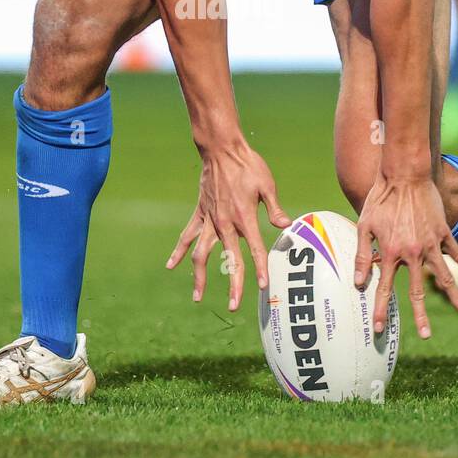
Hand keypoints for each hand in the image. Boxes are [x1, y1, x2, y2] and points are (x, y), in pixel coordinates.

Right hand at [167, 142, 290, 311]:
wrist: (221, 150)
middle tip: (234, 307)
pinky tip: (171, 266)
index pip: (255, 250)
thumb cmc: (248, 165)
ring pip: (202, 255)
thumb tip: (286, 226)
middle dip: (233, 285)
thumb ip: (274, 208)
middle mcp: (225, 223)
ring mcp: (209, 220)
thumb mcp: (267, 184)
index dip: (260, 270)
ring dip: (200, 277)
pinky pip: (187, 235)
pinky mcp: (200, 214)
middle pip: (229, 260)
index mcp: (244, 217)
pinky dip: (179, 251)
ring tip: (198, 298)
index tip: (263, 287)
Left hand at [355, 173, 457, 338]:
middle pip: (416, 291)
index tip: (378, 329)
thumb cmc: (380, 199)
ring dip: (455, 297)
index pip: (383, 289)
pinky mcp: (443, 232)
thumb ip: (363, 255)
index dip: (380, 310)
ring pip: (445, 276)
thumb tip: (358, 283)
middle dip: (420, 316)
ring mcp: (430, 243)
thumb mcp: (364, 226)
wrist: (404, 175)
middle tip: (425, 336)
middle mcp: (412, 253)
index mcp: (390, 253)